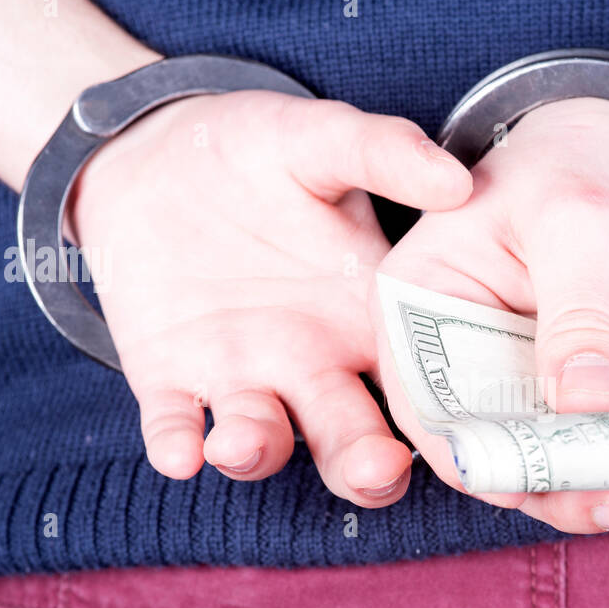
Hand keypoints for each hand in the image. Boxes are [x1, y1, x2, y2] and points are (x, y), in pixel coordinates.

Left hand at [69, 90, 471, 504]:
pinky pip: (176, 426)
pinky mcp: (170, 381)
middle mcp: (314, 363)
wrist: (150, 154)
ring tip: (244, 440)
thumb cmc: (252, 149)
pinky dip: (178, 444)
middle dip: (365, 466)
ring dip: (259, 451)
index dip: (440, 413)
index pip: (419, 382)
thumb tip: (458, 181)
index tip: (458, 428)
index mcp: (368, 316)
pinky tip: (181, 452)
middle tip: (376, 469)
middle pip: (351, 438)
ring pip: (264, 441)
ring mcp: (243, 377)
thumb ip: (383, 152)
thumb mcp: (319, 138)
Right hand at [374, 97, 608, 532]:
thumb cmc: (585, 160)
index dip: (476, 457)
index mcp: (423, 313)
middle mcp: (471, 366)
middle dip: (568, 490)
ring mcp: (537, 391)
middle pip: (505, 453)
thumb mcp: (577, 220)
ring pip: (571, 468)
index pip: (431, 405)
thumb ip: (577, 312)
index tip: (533, 486)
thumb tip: (582, 405)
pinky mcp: (601, 402)